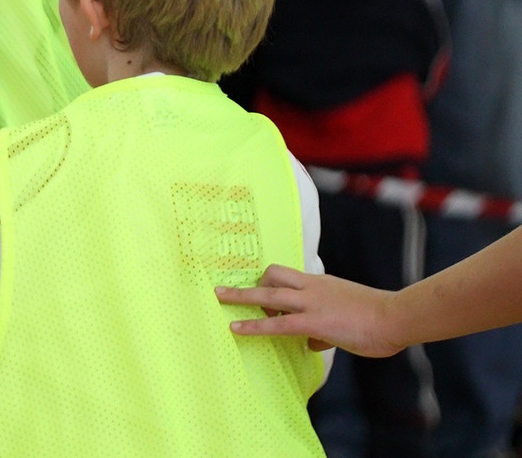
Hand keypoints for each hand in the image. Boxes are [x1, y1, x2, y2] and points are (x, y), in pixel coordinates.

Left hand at [216, 264, 401, 355]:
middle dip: (248, 283)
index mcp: (321, 283)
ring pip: (268, 295)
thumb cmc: (378, 318)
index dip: (270, 282)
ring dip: (241, 297)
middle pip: (272, 276)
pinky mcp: (314, 321)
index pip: (288, 276)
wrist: (397, 317)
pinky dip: (254, 326)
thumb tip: (310, 343)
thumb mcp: (347, 316)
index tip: (256, 288)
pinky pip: (277, 324)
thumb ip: (325, 328)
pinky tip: (237, 329)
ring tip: (221, 299)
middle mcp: (312, 287)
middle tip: (226, 289)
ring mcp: (311, 302)